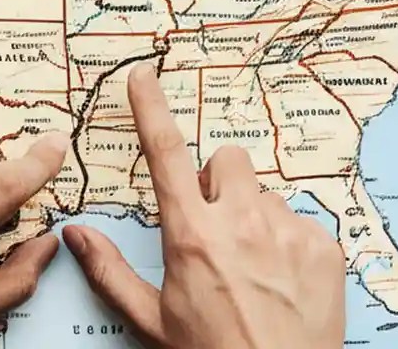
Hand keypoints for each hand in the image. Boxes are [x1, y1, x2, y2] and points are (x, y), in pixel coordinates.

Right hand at [63, 63, 345, 348]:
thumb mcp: (152, 322)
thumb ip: (110, 272)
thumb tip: (74, 234)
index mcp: (192, 237)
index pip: (166, 154)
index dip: (150, 109)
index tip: (142, 76)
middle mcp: (241, 223)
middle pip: (227, 161)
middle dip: (218, 183)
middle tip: (215, 227)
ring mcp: (287, 231)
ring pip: (264, 194)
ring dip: (254, 217)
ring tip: (253, 268)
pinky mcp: (323, 245)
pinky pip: (300, 220)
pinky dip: (288, 242)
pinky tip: (282, 280)